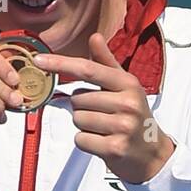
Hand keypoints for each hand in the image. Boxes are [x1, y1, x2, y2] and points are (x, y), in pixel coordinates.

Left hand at [34, 33, 175, 183]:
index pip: (88, 70)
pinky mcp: (115, 148)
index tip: (39, 60)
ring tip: (103, 128)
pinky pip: (81, 139)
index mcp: (128, 84)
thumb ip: (106, 63)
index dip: (61, 64)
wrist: (151, 153)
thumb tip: (95, 37)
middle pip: (77, 99)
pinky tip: (103, 141)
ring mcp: (122, 126)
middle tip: (102, 114)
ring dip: (84, 125)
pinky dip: (86, 142)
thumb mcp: (125, 87)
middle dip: (82, 107)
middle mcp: (127, 103)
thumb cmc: (133, 116)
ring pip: (78, 119)